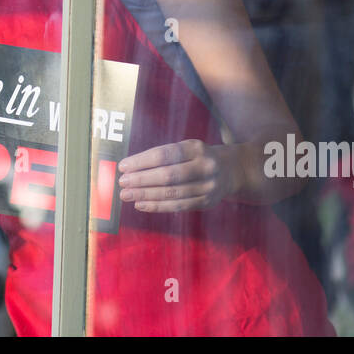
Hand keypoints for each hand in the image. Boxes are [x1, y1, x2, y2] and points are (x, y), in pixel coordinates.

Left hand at [117, 139, 237, 212]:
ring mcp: (208, 186)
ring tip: (127, 194)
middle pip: (168, 175)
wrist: (231, 171)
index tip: (123, 166)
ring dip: (146, 195)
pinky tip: (141, 204)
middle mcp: (205, 166)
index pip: (165, 154)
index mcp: (196, 147)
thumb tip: (130, 167)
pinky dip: (157, 206)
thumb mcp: (186, 148)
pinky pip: (178, 206)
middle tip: (122, 182)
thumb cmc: (197, 157)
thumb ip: (163, 156)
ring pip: (172, 193)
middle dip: (141, 180)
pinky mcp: (207, 202)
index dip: (142, 161)